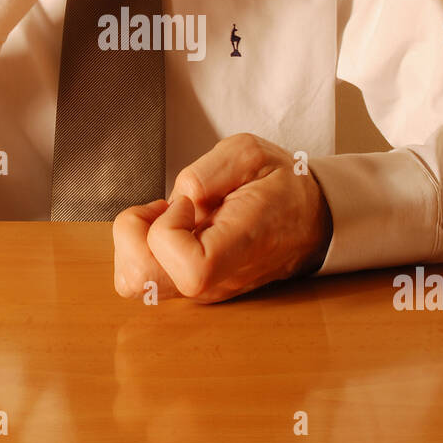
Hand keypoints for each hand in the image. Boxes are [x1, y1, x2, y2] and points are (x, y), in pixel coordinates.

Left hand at [112, 133, 333, 303]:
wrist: (308, 220)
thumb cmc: (281, 186)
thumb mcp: (252, 154)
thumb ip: (209, 170)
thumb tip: (179, 198)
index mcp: (239, 248)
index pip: (189, 270)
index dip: (170, 231)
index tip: (187, 203)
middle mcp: (215, 280)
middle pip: (142, 281)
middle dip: (134, 233)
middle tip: (164, 207)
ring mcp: (200, 288)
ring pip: (134, 282)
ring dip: (134, 241)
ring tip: (166, 215)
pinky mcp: (188, 286)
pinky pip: (144, 276)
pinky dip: (141, 247)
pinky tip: (169, 225)